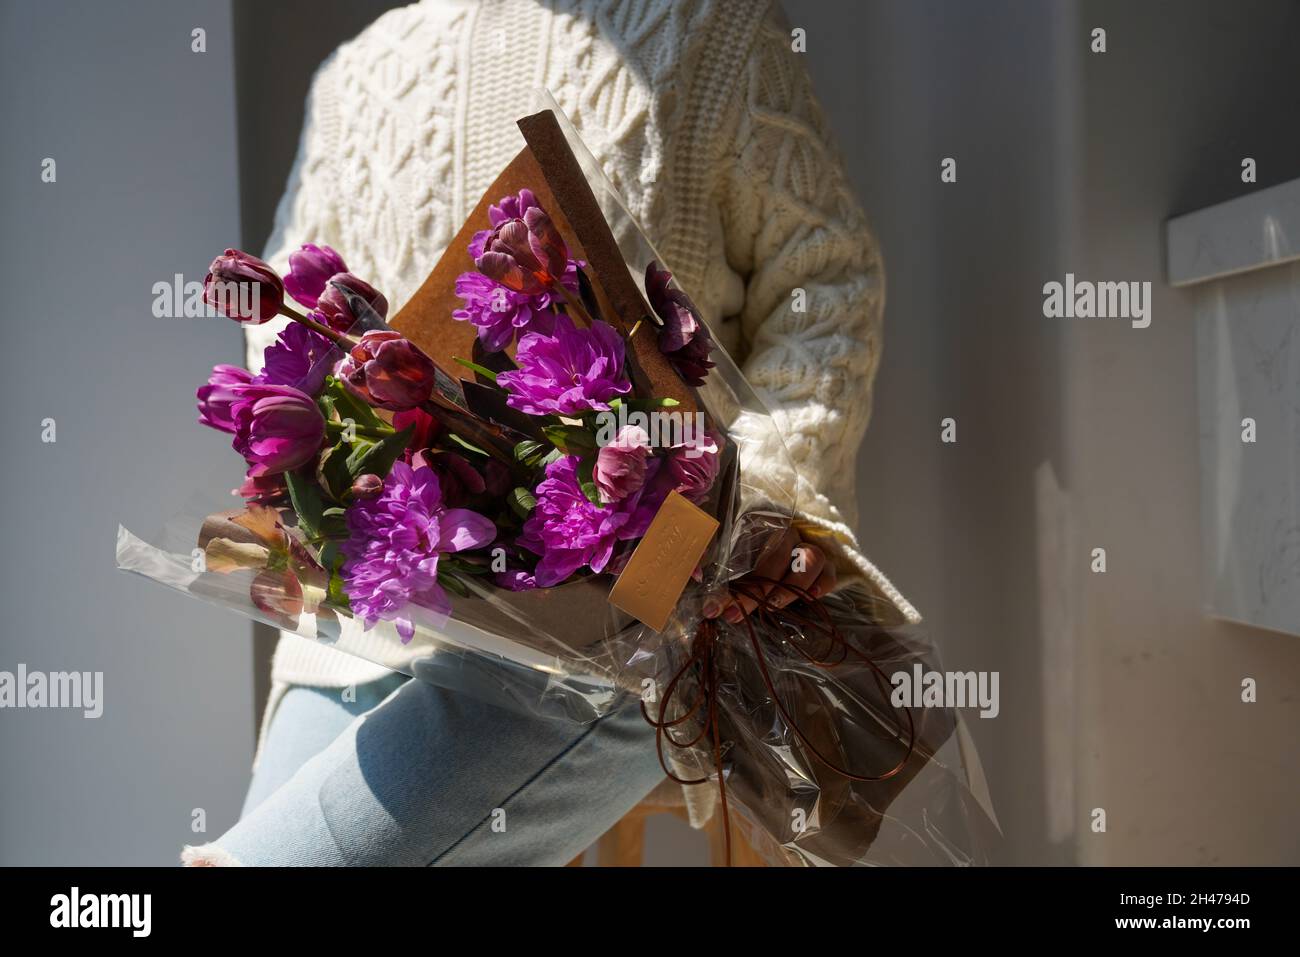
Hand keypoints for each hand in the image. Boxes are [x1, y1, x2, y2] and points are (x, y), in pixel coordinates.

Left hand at [703, 526, 836, 623]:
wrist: (778, 543)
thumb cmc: (743, 551)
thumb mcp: (724, 553)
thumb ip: (710, 561)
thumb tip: (699, 582)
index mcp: (759, 521)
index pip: (746, 546)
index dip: (731, 579)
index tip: (713, 607)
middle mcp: (786, 530)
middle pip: (779, 552)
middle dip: (758, 587)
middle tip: (737, 612)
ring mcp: (808, 544)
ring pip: (811, 557)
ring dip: (791, 585)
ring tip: (771, 605)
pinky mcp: (826, 563)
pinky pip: (829, 572)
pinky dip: (821, 585)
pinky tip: (809, 597)